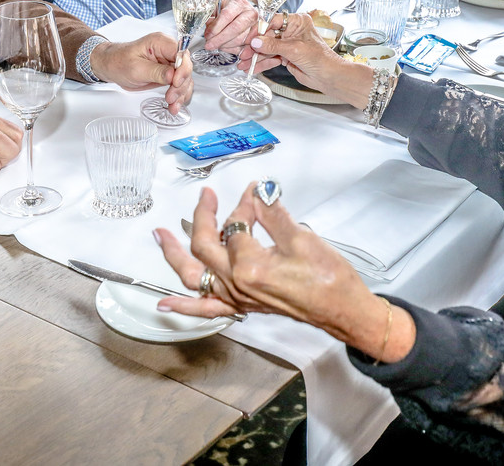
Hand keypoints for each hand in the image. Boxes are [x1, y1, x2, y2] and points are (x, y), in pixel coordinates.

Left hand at [90, 32, 194, 112]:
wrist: (110, 66)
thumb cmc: (118, 61)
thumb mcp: (135, 68)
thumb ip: (156, 71)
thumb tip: (172, 75)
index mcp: (160, 42)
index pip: (181, 54)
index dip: (182, 69)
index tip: (176, 82)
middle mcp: (167, 51)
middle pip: (185, 68)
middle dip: (181, 85)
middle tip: (171, 97)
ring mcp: (168, 63)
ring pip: (185, 79)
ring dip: (181, 93)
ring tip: (173, 105)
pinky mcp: (167, 74)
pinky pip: (179, 85)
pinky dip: (179, 96)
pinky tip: (175, 105)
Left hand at [153, 184, 413, 360]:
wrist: (343, 311)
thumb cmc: (329, 278)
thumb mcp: (301, 237)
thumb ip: (272, 213)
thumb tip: (256, 192)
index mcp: (250, 266)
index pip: (236, 226)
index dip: (245, 205)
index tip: (255, 192)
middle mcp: (237, 285)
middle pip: (205, 246)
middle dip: (203, 216)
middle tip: (205, 196)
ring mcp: (237, 298)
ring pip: (194, 276)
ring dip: (174, 255)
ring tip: (161, 236)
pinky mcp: (243, 306)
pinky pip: (206, 310)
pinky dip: (183, 306)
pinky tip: (164, 303)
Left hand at [203, 0, 257, 53]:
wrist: (243, 13)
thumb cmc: (229, 12)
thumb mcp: (218, 10)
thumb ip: (212, 19)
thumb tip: (209, 30)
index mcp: (239, 3)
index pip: (227, 14)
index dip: (216, 27)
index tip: (208, 35)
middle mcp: (250, 13)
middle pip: (236, 28)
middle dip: (220, 39)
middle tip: (210, 45)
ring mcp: (257, 25)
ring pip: (240, 39)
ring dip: (226, 45)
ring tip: (217, 45)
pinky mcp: (258, 38)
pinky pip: (246, 48)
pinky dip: (234, 50)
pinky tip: (226, 48)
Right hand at [238, 14, 373, 106]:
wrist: (329, 77)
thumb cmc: (320, 59)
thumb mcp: (294, 49)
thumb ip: (273, 45)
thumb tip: (256, 41)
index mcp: (296, 21)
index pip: (272, 21)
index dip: (259, 30)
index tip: (248, 38)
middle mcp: (291, 30)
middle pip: (267, 35)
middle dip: (255, 46)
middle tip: (244, 54)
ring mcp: (288, 43)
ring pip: (267, 48)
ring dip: (256, 56)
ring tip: (244, 64)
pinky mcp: (286, 56)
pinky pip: (270, 57)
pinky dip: (261, 63)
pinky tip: (252, 68)